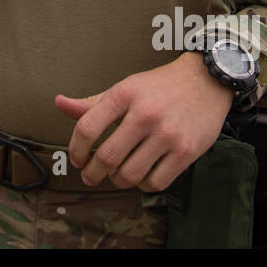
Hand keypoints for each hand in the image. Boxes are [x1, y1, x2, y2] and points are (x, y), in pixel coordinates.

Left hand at [55, 52, 232, 191]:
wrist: (206, 81)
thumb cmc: (161, 86)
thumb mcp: (125, 87)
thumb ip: (92, 102)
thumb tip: (59, 104)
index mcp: (124, 94)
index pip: (87, 128)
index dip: (75, 150)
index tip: (76, 159)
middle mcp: (144, 113)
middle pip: (106, 157)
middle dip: (92, 173)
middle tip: (90, 177)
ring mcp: (166, 133)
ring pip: (129, 174)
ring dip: (117, 181)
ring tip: (116, 176)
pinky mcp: (186, 151)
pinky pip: (155, 182)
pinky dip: (142, 185)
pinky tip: (141, 176)